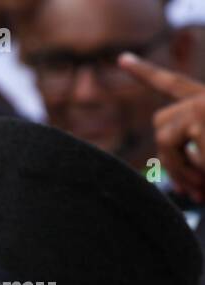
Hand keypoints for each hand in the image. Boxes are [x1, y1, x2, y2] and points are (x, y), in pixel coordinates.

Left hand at [120, 53, 204, 201]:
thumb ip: (198, 161)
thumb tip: (180, 187)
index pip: (170, 84)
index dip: (144, 73)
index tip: (121, 59)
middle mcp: (204, 96)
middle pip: (159, 122)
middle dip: (168, 158)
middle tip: (188, 192)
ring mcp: (203, 104)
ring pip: (167, 142)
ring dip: (183, 172)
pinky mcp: (203, 115)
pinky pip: (192, 156)